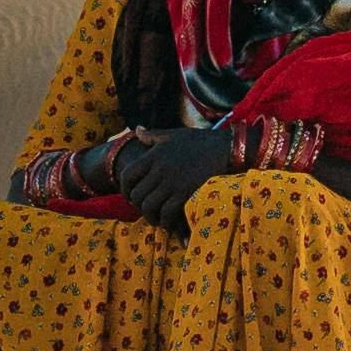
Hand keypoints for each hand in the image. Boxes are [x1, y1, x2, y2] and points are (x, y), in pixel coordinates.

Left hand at [122, 124, 237, 228]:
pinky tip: (168, 222)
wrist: (226, 149)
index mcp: (154, 155)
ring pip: (149, 206)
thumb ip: (152, 136)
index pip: (127, 175)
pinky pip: (167, 213)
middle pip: (137, 194)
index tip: (131, 196)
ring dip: (150, 216)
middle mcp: (160, 169)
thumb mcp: (173, 135)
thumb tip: (137, 129)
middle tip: (145, 209)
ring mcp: (172, 182)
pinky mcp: (186, 193)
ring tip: (156, 218)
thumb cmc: (200, 142)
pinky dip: (165, 221)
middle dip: (138, 205)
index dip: (125, 189)